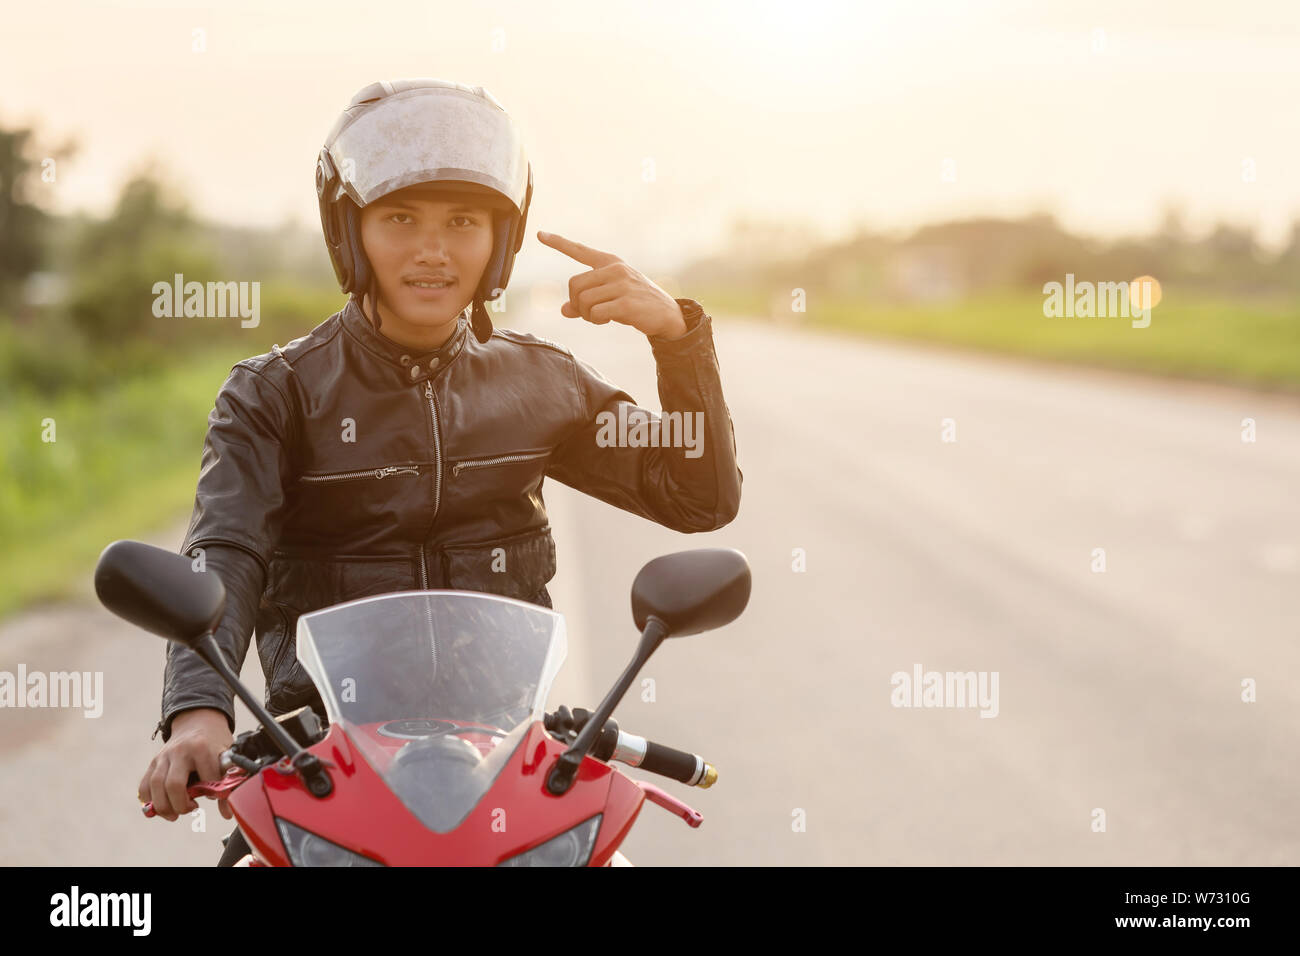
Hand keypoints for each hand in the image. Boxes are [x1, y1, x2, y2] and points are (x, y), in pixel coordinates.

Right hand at [139, 708, 233, 821]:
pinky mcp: (153, 762)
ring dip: (164, 807)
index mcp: (202, 748)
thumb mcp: (226, 757)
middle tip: (191, 808)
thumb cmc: (214, 742)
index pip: (206, 778)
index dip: (212, 793)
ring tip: (175, 814)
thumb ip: (228, 784)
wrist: (198, 721)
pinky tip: (161, 805)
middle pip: (173, 785)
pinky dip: (149, 801)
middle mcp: (180, 751)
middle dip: (181, 805)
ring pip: (155, 786)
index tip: (213, 795)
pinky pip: (144, 786)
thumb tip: (227, 814)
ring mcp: (164, 756)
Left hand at [537, 231, 687, 338]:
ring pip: (583, 300)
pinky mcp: (626, 302)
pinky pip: (596, 312)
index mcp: (610, 263)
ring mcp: (622, 284)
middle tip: (589, 313)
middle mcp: (615, 269)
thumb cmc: (637, 304)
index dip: (559, 243)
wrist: (668, 315)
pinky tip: (607, 320)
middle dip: (577, 304)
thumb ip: (587, 301)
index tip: (540, 234)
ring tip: (601, 317)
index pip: (580, 251)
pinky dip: (596, 320)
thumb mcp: (612, 297)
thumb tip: (564, 310)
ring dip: (587, 315)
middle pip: (574, 285)